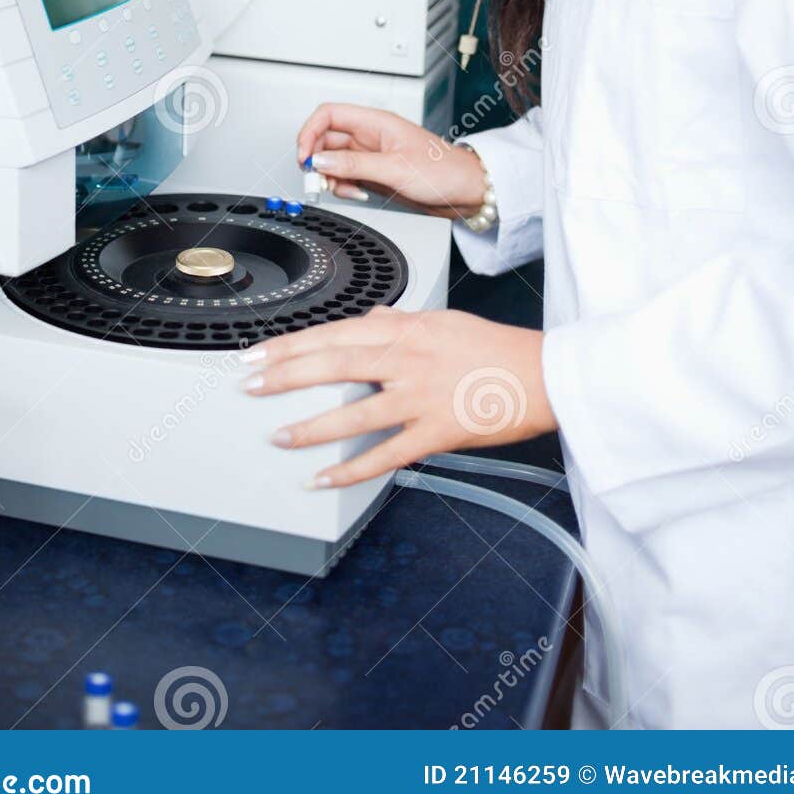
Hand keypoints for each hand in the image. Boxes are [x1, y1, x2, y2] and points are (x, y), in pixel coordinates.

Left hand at [242, 306, 555, 487]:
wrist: (543, 376)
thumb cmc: (495, 348)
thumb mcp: (442, 320)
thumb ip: (400, 321)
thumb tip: (371, 315)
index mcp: (405, 329)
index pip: (334, 331)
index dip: (290, 343)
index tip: (257, 351)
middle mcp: (406, 360)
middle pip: (333, 364)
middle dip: (284, 375)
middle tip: (249, 384)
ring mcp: (420, 397)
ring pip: (353, 411)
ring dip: (310, 425)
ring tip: (277, 434)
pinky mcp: (435, 433)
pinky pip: (385, 454)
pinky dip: (351, 469)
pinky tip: (323, 478)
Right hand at [296, 103, 486, 217]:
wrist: (466, 191)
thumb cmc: (444, 171)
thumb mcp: (395, 168)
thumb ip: (355, 165)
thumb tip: (320, 160)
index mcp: (376, 122)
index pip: (329, 114)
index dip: (310, 132)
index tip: (304, 156)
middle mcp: (370, 136)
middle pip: (326, 139)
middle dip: (317, 159)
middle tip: (316, 179)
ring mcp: (371, 155)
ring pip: (334, 160)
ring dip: (330, 176)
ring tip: (341, 189)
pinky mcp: (375, 173)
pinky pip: (347, 176)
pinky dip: (344, 186)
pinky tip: (355, 193)